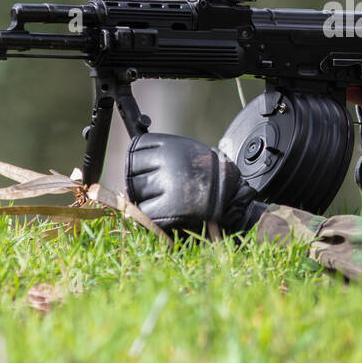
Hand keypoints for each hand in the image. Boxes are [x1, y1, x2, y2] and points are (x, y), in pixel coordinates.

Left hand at [125, 133, 264, 236]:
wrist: (232, 198)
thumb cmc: (207, 177)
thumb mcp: (185, 153)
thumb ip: (161, 153)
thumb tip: (130, 163)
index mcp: (172, 146)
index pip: (138, 150)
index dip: (140, 162)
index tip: (147, 169)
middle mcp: (168, 162)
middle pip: (133, 173)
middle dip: (141, 184)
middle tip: (160, 190)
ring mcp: (168, 185)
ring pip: (136, 193)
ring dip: (146, 200)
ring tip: (168, 200)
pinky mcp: (168, 209)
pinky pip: (145, 213)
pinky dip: (152, 216)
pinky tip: (168, 212)